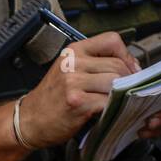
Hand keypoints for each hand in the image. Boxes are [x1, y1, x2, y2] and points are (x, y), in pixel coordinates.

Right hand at [17, 32, 140, 148]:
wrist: (29, 120)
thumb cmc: (53, 97)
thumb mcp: (70, 70)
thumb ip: (96, 63)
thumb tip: (131, 66)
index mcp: (75, 50)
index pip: (112, 40)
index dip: (126, 55)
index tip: (130, 69)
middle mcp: (73, 62)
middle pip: (118, 65)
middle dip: (128, 80)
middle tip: (126, 91)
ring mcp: (73, 82)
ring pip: (116, 82)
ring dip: (120, 95)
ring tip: (114, 101)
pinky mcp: (77, 102)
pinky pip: (108, 101)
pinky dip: (112, 108)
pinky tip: (106, 111)